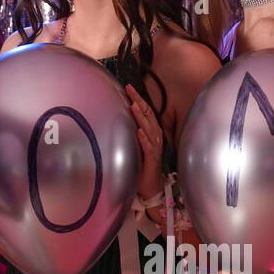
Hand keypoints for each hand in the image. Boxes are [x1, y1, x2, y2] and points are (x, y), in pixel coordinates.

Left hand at [125, 84, 163, 210]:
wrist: (150, 185)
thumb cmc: (142, 163)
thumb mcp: (135, 143)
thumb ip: (130, 131)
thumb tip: (118, 116)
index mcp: (151, 131)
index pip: (145, 111)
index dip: (138, 99)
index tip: (128, 87)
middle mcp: (155, 137)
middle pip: (148, 115)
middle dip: (139, 102)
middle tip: (130, 90)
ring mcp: (155, 147)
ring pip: (149, 128)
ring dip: (142, 117)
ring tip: (134, 106)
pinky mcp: (153, 159)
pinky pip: (149, 147)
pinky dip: (145, 139)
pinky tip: (139, 131)